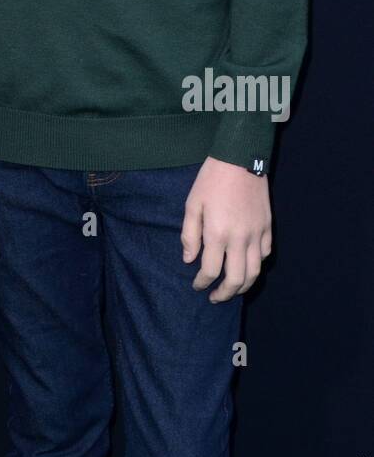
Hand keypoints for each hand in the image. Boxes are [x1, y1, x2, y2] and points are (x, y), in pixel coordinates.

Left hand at [180, 156, 271, 301]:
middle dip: (224, 294)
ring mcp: (257, 234)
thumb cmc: (211, 180)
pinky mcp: (268, 227)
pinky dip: (256, 265)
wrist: (240, 158)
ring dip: (243, 286)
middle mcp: (240, 238)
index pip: (210, 270)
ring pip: (254, 272)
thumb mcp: (192, 204)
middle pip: (236, 279)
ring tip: (232, 290)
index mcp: (217, 233)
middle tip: (215, 297)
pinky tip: (246, 266)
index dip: (202, 283)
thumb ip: (189, 234)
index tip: (197, 286)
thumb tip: (189, 260)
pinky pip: (265, 254)